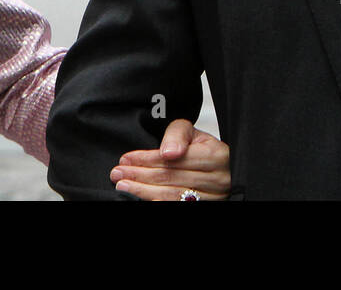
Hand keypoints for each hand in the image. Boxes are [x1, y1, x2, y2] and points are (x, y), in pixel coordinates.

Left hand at [110, 119, 230, 199]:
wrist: (223, 168)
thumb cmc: (204, 149)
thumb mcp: (192, 133)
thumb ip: (177, 135)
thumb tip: (167, 153)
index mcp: (215, 156)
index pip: (174, 159)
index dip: (147, 160)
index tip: (126, 159)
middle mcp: (217, 180)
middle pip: (170, 179)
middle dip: (140, 176)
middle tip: (118, 173)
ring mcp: (213, 197)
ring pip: (172, 196)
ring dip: (143, 192)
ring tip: (124, 186)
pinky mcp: (207, 206)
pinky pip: (177, 205)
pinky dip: (157, 201)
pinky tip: (141, 197)